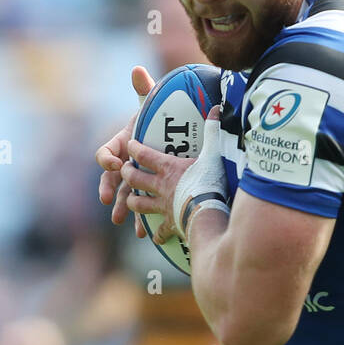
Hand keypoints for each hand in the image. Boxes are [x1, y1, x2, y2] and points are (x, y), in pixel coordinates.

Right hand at [95, 66, 155, 227]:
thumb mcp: (154, 106)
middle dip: (108, 188)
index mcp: (121, 143)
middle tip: (107, 199)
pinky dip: (141, 219)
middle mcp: (124, 162)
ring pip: (123, 195)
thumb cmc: (161, 119)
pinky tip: (144, 232)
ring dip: (121, 208)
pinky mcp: (146, 190)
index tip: (116, 163)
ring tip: (119, 221)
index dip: (108, 158)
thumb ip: (145, 90)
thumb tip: (138, 70)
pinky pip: (141, 206)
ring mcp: (134, 178)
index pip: (106, 152)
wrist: (177, 134)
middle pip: (109, 178)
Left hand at [121, 108, 226, 246]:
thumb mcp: (212, 152)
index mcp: (167, 167)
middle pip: (135, 178)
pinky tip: (156, 236)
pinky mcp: (169, 223)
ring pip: (139, 204)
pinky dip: (157, 233)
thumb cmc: (209, 181)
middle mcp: (160, 186)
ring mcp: (162, 206)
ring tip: (131, 200)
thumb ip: (212, 131)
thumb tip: (218, 108)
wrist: (206, 212)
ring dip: (133, 202)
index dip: (135, 148)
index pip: (144, 154)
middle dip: (128, 173)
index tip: (131, 144)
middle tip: (126, 170)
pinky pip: (159, 229)